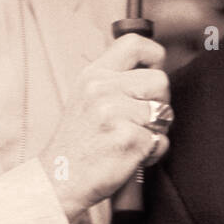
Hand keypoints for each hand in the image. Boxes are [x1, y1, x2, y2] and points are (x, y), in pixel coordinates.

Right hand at [37, 34, 171, 219]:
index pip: (135, 43)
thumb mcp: (86, 98)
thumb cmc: (79, 143)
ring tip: (131, 139)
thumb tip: (155, 70)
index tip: (152, 74)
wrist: (58, 180)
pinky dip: (153, 153)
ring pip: (165, 112)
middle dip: (159, 102)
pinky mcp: (128, 138)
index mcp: (93, 75)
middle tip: (138, 120)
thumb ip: (115, 80)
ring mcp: (114, 113)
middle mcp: (102, 89)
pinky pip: (162, 141)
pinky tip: (130, 156)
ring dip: (156, 130)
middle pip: (160, 81)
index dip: (154, 58)